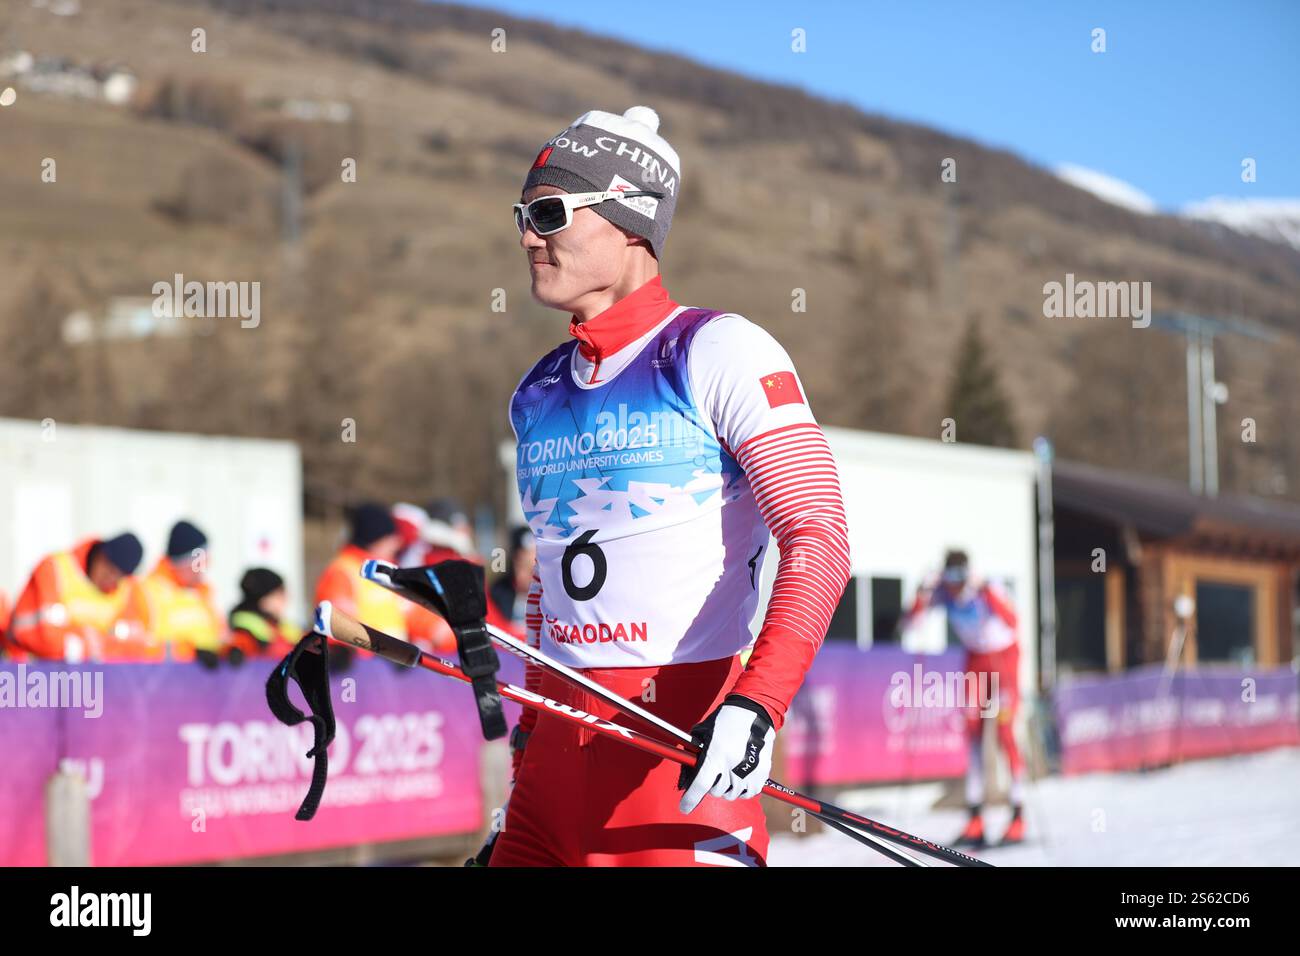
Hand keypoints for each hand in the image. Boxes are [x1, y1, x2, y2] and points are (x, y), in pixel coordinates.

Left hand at [677, 696, 774, 813]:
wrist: (753, 712)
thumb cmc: (724, 721)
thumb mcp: (703, 734)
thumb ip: (693, 756)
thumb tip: (686, 780)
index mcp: (716, 755)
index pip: (700, 785)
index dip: (690, 799)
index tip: (684, 807)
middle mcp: (733, 766)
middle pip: (716, 791)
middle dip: (711, 785)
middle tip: (714, 773)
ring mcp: (749, 772)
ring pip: (731, 794)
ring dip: (726, 787)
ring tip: (728, 771)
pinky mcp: (762, 775)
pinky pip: (748, 793)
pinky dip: (742, 789)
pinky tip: (740, 775)